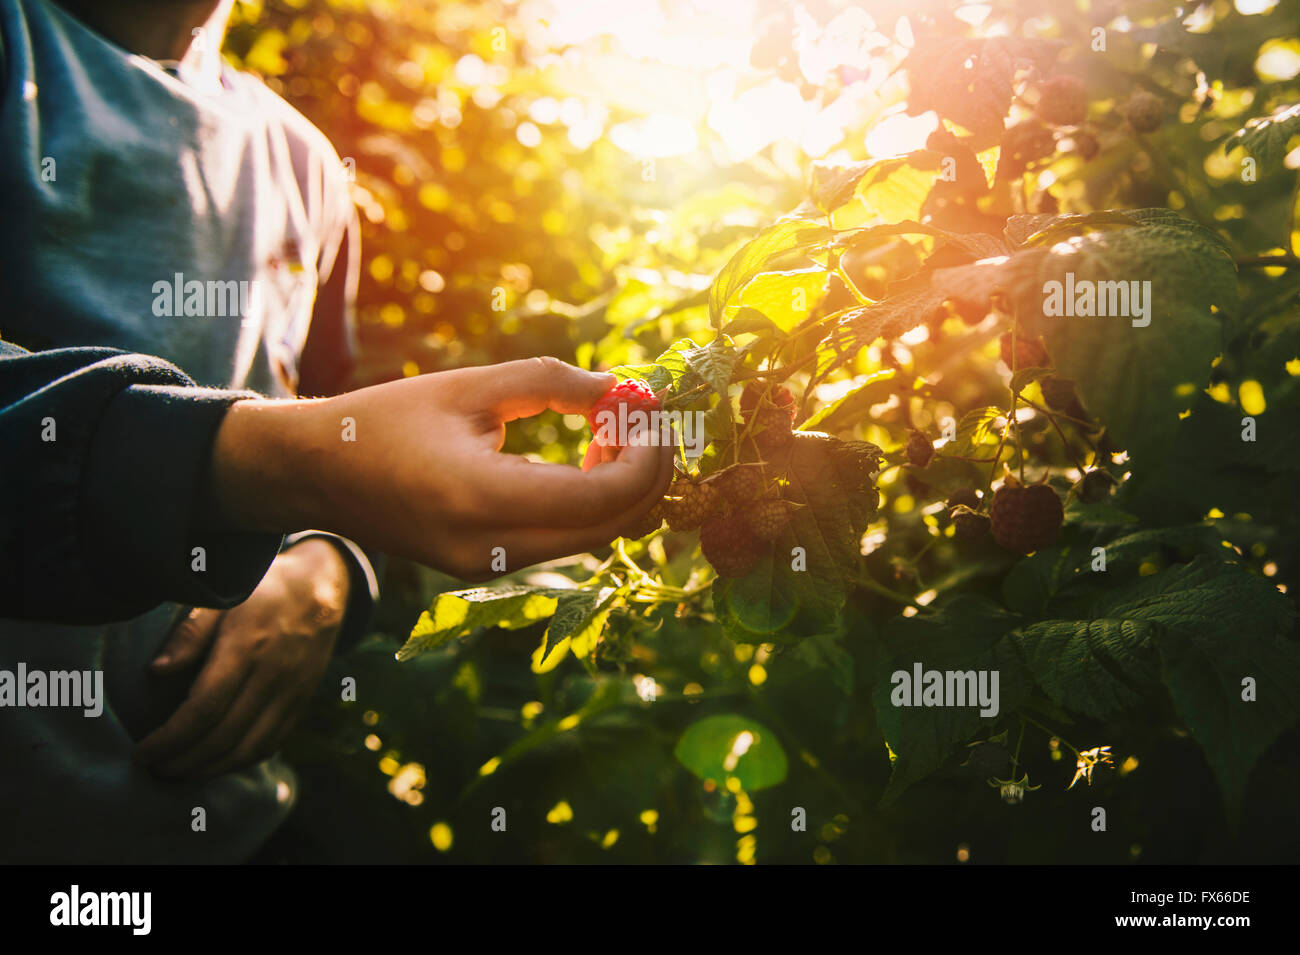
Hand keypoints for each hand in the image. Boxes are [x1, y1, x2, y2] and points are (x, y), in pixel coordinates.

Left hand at [134, 538, 348, 777]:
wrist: (322, 587)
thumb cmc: (262, 590)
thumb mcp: (223, 597)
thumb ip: (190, 633)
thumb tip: (155, 671)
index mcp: (247, 647)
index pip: (204, 708)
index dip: (170, 739)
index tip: (142, 752)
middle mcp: (273, 675)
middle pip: (224, 737)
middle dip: (183, 762)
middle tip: (152, 769)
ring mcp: (292, 692)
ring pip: (248, 749)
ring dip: (209, 769)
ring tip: (179, 772)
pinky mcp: (302, 702)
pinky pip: (270, 744)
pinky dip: (238, 762)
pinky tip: (214, 762)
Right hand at [209, 357, 674, 578]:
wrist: (316, 474)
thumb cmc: (387, 419)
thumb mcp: (471, 387)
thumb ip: (552, 384)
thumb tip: (623, 390)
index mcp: (481, 499)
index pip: (601, 497)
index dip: (645, 457)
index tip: (651, 412)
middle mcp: (490, 549)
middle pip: (610, 528)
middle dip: (646, 476)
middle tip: (647, 421)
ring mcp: (489, 568)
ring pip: (593, 540)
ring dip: (622, 491)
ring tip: (614, 433)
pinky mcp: (487, 569)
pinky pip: (563, 541)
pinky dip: (591, 504)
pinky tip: (588, 459)